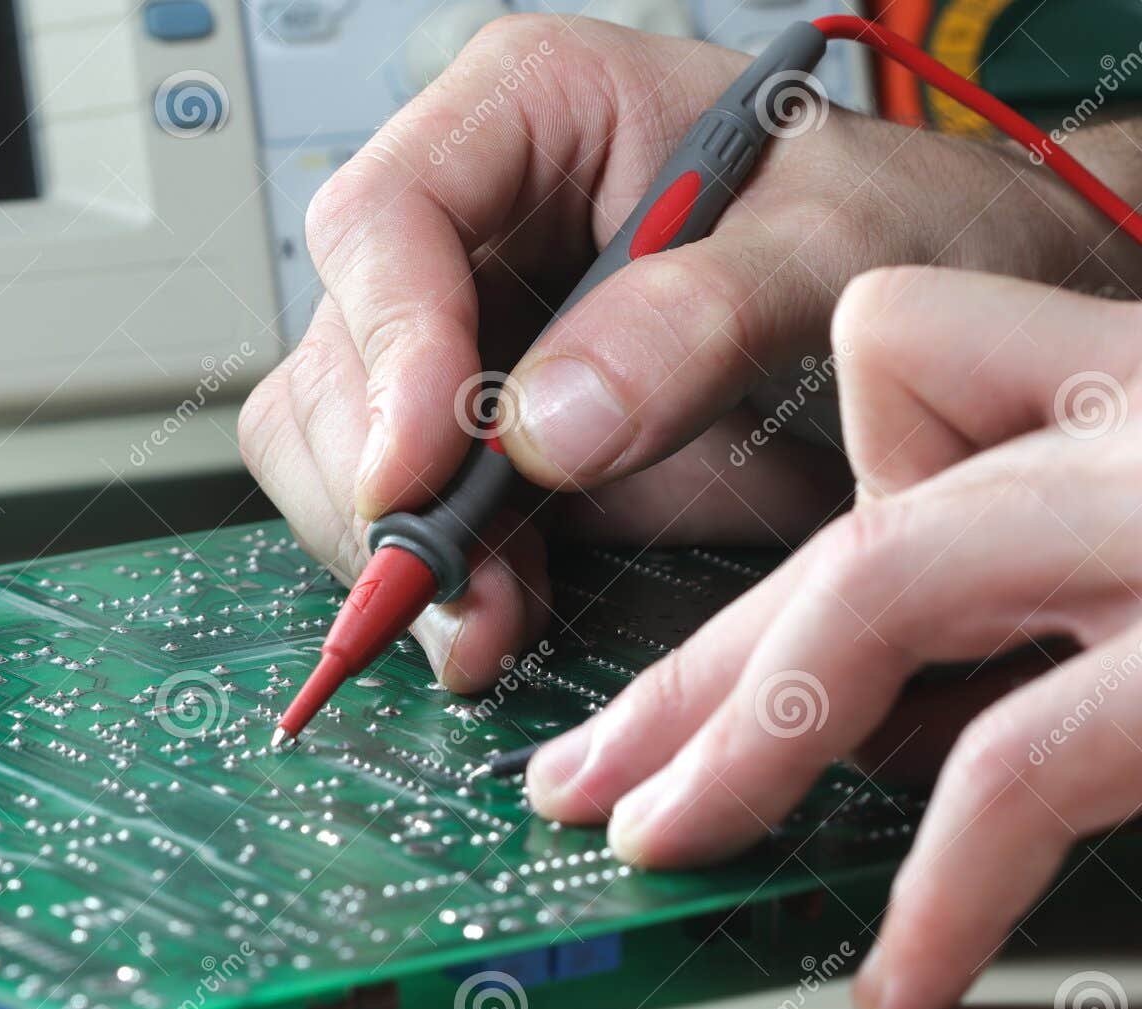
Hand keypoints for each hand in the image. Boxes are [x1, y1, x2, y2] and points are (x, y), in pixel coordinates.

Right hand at [238, 14, 1134, 691]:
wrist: (945, 308)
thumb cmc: (900, 228)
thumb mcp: (837, 247)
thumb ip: (700, 320)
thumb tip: (548, 430)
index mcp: (530, 112)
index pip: (386, 216)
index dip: (387, 348)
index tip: (422, 470)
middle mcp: (473, 221)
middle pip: (341, 351)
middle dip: (388, 487)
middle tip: (469, 589)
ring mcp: (467, 331)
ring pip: (341, 444)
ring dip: (403, 549)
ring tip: (498, 618)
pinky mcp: (483, 431)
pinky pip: (402, 509)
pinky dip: (438, 576)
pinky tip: (503, 612)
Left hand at [527, 265, 1141, 1008]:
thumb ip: (1017, 532)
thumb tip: (870, 701)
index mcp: (1109, 371)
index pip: (886, 355)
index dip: (829, 478)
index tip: (755, 653)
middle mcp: (1121, 424)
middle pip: (832, 522)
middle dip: (689, 672)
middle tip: (577, 778)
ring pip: (868, 598)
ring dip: (741, 741)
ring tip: (652, 843)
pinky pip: (1018, 763)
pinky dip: (944, 883)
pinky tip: (902, 972)